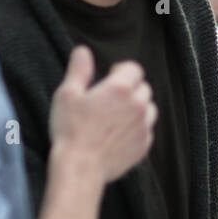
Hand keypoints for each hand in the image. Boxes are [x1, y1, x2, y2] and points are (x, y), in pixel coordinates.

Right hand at [49, 46, 155, 182]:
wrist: (80, 167)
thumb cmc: (70, 130)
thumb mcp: (68, 95)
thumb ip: (79, 70)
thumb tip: (83, 51)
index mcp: (120, 89)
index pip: (134, 68)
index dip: (122, 70)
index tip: (110, 76)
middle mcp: (138, 105)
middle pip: (144, 88)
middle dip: (130, 88)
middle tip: (111, 98)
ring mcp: (144, 126)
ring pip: (149, 109)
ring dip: (138, 108)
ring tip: (117, 116)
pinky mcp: (144, 145)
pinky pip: (147, 130)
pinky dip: (138, 128)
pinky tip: (119, 134)